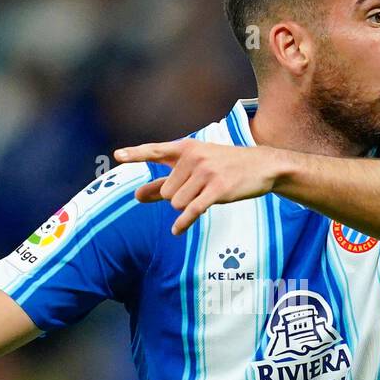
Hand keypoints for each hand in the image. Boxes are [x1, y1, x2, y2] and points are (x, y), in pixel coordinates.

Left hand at [113, 139, 285, 234]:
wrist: (261, 166)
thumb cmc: (224, 167)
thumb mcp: (194, 170)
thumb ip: (163, 183)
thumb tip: (136, 196)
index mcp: (186, 148)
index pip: (155, 150)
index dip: (135, 154)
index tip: (117, 156)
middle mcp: (193, 157)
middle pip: (166, 191)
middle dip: (177, 198)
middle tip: (198, 191)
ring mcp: (206, 172)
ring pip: (176, 202)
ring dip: (186, 207)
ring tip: (204, 197)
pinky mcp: (218, 189)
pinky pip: (191, 210)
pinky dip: (183, 223)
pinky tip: (176, 231)